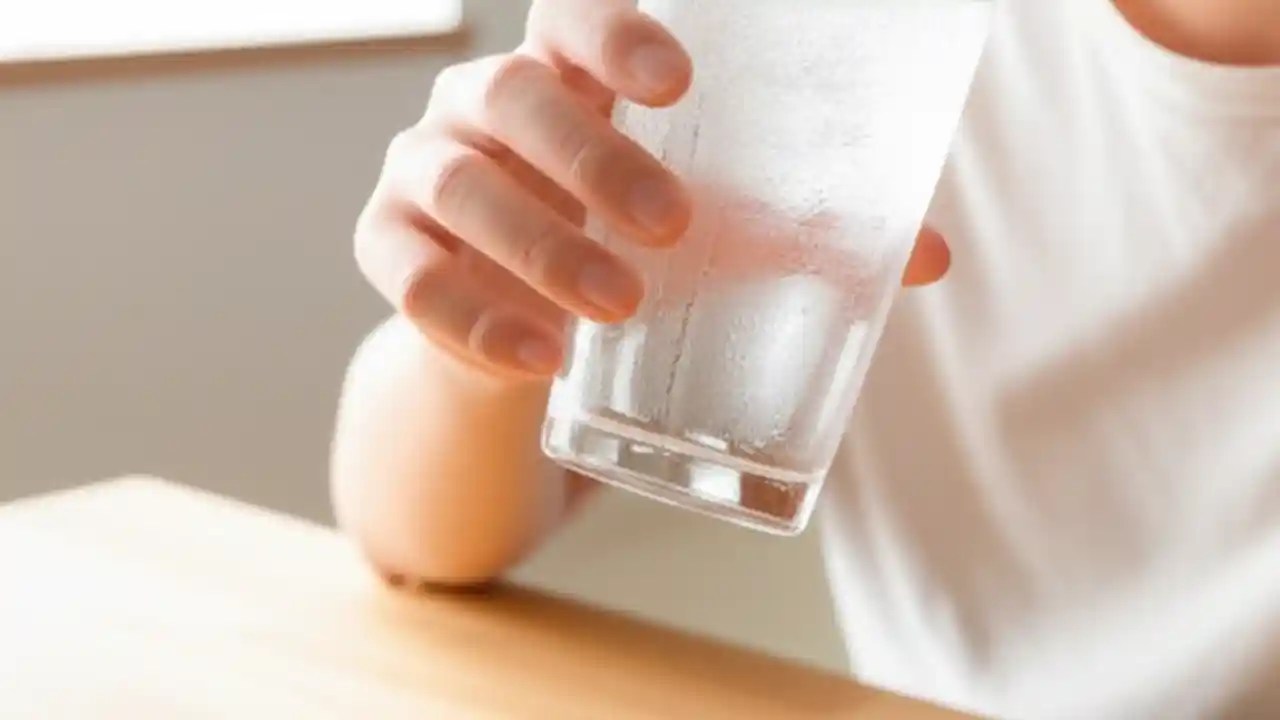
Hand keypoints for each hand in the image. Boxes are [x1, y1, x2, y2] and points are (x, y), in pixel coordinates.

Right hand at [354, 0, 948, 378]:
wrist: (522, 331)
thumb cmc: (623, 249)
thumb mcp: (705, 230)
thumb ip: (795, 231)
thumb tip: (929, 256)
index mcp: (565, 76)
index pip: (570, 18)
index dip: (612, 32)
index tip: (676, 81)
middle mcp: (483, 108)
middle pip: (515, 97)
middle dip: (593, 159)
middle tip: (670, 227)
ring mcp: (425, 173)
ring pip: (458, 183)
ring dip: (539, 243)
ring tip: (617, 307)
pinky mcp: (389, 252)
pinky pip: (410, 277)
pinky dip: (471, 316)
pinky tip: (536, 356)